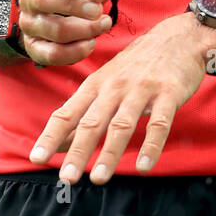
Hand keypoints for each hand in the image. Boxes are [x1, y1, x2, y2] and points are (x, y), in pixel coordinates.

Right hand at [16, 0, 164, 67]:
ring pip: (53, 30)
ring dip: (83, 31)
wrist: (51, 16)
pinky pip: (51, 54)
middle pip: (48, 2)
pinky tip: (89, 44)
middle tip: (101, 13)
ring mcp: (31, 24)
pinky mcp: (34, 47)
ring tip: (101, 26)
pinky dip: (73, 51)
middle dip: (78, 9)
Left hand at [28, 12, 215, 180]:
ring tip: (99, 179)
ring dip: (110, 153)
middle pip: (92, 122)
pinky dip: (151, 146)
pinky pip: (159, 124)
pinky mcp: (168, 94)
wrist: (178, 36)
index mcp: (96, 85)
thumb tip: (56, 143)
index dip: (51, 135)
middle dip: (78, 150)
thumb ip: (83, 113)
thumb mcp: (105, 83)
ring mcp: (142, 89)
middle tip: (67, 177)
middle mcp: (115, 87)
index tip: (36, 158)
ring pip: (122, 124)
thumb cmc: (136, 65)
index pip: (67, 113)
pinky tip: (144, 166)